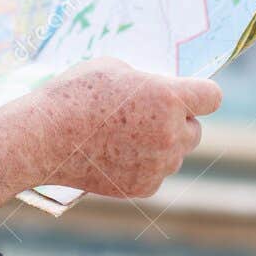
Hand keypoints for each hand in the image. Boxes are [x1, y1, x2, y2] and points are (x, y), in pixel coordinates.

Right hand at [23, 57, 220, 197]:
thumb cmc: (74, 94)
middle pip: (195, 130)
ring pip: (175, 154)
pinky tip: (113, 153)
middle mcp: (170, 134)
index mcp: (168, 98)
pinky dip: (142, 165)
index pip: (212, 97)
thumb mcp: (114, 68)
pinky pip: (156, 173)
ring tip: (122, 135)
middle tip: (146, 115)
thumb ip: (146, 81)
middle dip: (177, 122)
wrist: (42, 137)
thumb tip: (159, 89)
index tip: (189, 95)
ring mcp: (159, 165)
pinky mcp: (144, 186)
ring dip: (160, 145)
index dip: (201, 94)